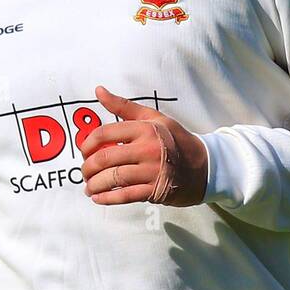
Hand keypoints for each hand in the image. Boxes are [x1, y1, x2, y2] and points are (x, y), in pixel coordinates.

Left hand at [78, 85, 208, 206]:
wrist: (205, 166)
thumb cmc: (175, 139)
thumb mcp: (153, 118)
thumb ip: (123, 106)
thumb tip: (98, 90)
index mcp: (145, 128)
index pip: (104, 133)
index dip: (87, 143)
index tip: (84, 151)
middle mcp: (147, 149)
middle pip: (105, 158)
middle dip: (87, 168)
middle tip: (85, 172)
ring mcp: (152, 171)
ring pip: (113, 179)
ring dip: (94, 185)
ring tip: (89, 187)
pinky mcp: (155, 190)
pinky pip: (124, 196)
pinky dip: (107, 198)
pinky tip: (98, 198)